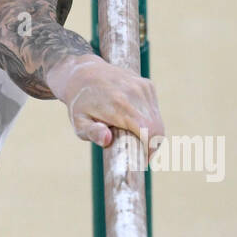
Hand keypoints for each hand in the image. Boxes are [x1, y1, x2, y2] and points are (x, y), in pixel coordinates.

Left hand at [45, 54, 163, 149]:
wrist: (83, 74)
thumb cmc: (80, 104)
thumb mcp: (78, 121)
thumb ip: (92, 132)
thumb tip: (106, 139)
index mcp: (118, 105)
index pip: (148, 132)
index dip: (150, 151)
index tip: (142, 162)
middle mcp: (134, 93)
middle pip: (156, 128)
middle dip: (152, 146)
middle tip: (140, 156)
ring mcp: (142, 87)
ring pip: (157, 120)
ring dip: (152, 134)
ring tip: (136, 141)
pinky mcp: (146, 85)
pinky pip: (154, 110)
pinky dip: (150, 120)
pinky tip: (136, 123)